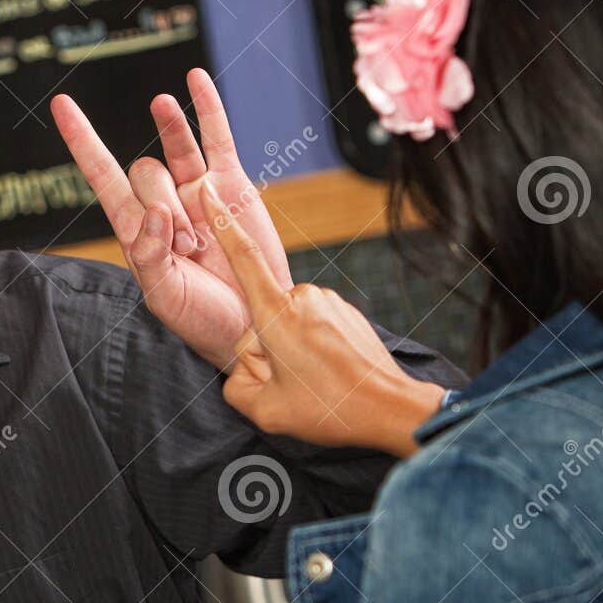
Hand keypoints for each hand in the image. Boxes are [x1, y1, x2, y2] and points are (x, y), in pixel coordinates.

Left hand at [51, 70, 293, 369]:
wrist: (253, 324)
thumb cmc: (202, 318)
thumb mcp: (165, 297)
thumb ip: (149, 256)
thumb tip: (155, 211)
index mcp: (135, 230)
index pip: (102, 175)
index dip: (83, 141)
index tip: (62, 104)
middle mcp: (161, 204)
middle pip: (144, 172)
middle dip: (164, 208)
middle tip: (190, 249)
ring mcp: (196, 190)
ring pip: (175, 150)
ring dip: (175, 151)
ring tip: (180, 164)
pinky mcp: (231, 185)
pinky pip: (216, 138)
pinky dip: (206, 107)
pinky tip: (194, 78)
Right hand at [201, 180, 444, 456]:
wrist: (391, 409)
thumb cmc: (329, 410)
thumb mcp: (263, 409)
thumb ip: (234, 382)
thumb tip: (244, 365)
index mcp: (276, 313)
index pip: (243, 259)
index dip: (223, 224)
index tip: (210, 192)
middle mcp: (302, 297)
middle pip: (260, 314)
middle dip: (263, 347)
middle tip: (290, 382)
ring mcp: (327, 301)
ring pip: (285, 322)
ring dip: (288, 348)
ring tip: (312, 382)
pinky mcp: (345, 310)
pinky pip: (311, 325)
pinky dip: (311, 347)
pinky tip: (328, 373)